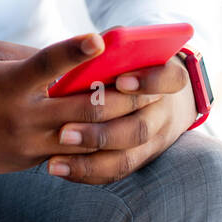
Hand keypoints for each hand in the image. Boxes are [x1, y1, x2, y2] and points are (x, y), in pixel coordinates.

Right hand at [0, 31, 167, 174]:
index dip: (74, 50)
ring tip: (146, 105)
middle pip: (82, 108)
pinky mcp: (31, 163)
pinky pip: (74, 155)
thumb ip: (34, 56)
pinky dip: (98, 142)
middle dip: (119, 94)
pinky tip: (122, 130)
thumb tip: (79, 58)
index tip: (100, 38)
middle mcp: (21, 117)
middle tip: (149, 78)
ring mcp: (28, 145)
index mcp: (8, 84)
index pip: (46, 64)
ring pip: (86, 137)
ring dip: (118, 122)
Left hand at [46, 54, 197, 184]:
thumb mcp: (132, 51)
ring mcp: (154, 141)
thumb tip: (90, 49)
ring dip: (88, 161)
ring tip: (53, 161)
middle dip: (101, 132)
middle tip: (63, 132)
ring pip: (125, 158)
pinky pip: (114, 172)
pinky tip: (59, 168)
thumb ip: (116, 51)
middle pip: (139, 129)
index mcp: (168, 79)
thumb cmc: (135, 61)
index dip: (147, 81)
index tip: (119, 81)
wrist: (162, 95)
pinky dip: (86, 172)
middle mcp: (165, 114)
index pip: (169, 79)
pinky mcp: (139, 159)